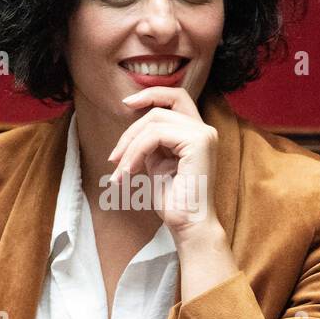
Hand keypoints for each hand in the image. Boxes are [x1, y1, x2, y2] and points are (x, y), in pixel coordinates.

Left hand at [108, 86, 218, 236]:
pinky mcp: (199, 142)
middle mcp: (205, 130)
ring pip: (154, 121)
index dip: (151, 94)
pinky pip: (155, 135)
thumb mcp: (158, 163)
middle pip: (159, 110)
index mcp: (198, 133)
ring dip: (130, 146)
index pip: (176, 97)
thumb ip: (152, 142)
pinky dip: (136, 152)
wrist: (187, 225)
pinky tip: (130, 171)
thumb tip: (133, 130)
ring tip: (121, 171)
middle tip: (114, 158)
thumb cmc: (173, 201)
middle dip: (131, 132)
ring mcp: (204, 134)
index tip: (126, 103)